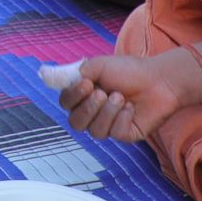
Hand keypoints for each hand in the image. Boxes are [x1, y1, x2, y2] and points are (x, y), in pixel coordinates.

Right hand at [55, 50, 201, 143]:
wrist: (159, 80)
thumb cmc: (128, 70)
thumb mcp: (96, 66)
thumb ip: (70, 73)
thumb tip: (42, 73)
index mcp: (84, 95)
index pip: (66, 104)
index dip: (73, 97)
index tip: (88, 83)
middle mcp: (93, 112)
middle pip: (76, 123)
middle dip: (88, 108)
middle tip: (104, 92)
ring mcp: (109, 125)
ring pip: (95, 131)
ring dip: (108, 112)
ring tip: (121, 98)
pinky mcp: (124, 134)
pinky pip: (115, 133)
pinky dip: (122, 117)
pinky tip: (131, 107)